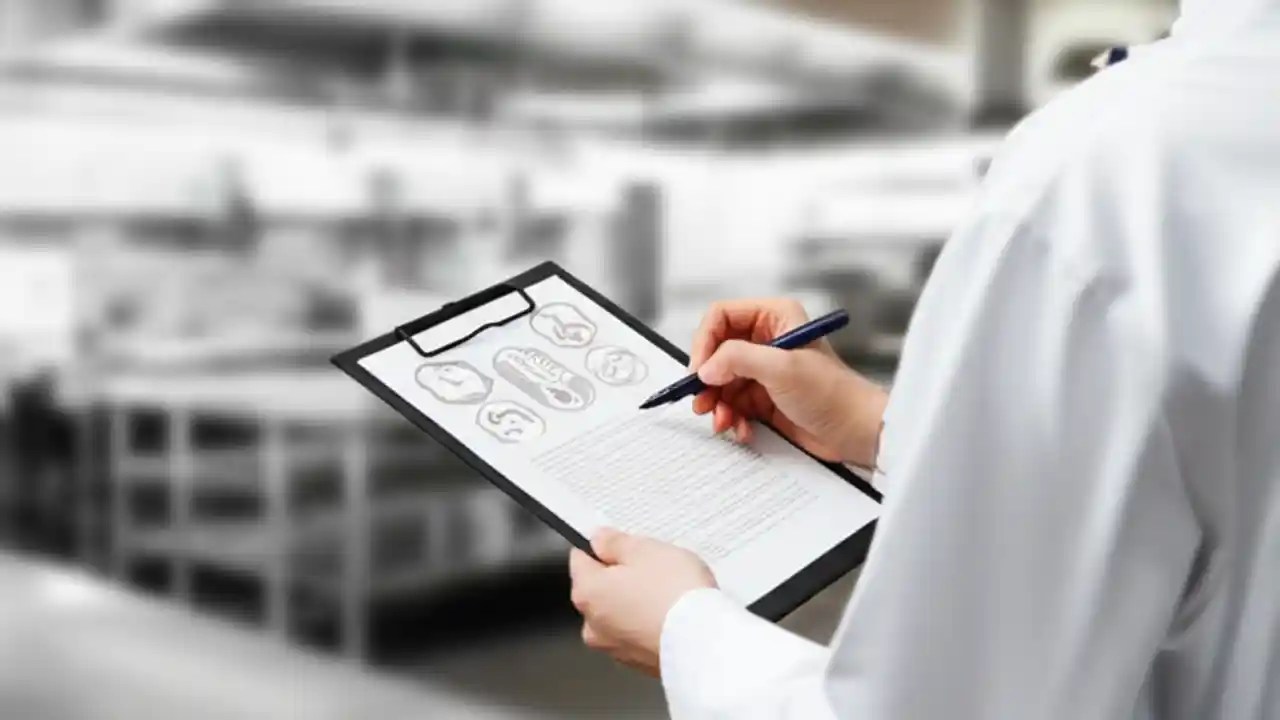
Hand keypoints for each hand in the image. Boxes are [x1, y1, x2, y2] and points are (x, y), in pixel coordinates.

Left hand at [569, 529, 716, 676]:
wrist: (706, 642)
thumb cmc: (675, 595)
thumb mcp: (644, 550)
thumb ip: (615, 543)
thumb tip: (600, 541)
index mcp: (587, 593)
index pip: (581, 559)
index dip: (603, 547)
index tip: (622, 543)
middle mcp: (593, 625)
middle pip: (601, 589)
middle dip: (623, 576)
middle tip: (654, 566)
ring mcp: (616, 648)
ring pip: (621, 612)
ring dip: (638, 601)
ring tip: (670, 591)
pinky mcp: (640, 661)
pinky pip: (639, 632)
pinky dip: (651, 622)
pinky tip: (674, 613)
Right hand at [690, 298, 887, 466]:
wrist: (856, 432)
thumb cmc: (833, 394)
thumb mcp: (781, 369)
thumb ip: (738, 360)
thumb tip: (705, 368)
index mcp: (774, 317)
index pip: (722, 317)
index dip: (705, 342)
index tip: (699, 370)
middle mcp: (767, 340)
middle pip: (716, 352)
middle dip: (708, 380)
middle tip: (702, 401)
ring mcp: (764, 371)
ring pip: (721, 382)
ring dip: (718, 404)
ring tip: (724, 421)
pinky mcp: (764, 397)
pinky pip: (733, 404)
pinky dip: (731, 418)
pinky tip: (741, 429)